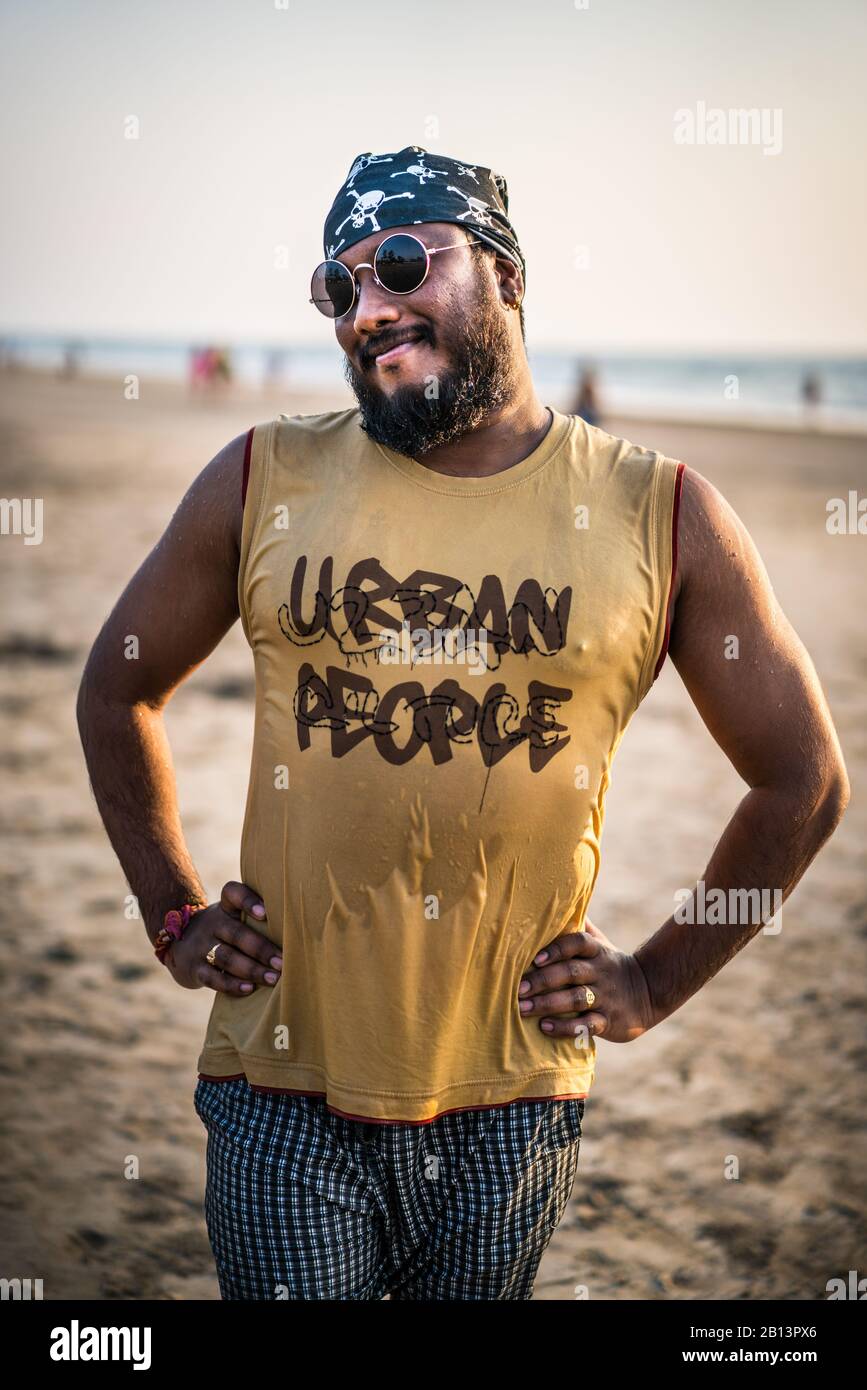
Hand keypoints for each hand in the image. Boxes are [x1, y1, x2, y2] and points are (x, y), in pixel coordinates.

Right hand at [165, 881, 280, 994]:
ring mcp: (201, 946)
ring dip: (252, 969)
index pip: (233, 893)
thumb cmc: (223, 931)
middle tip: (283, 963)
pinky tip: (249, 989)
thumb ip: (256, 920)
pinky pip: (212, 978)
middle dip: (262, 949)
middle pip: (237, 933)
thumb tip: (299, 932)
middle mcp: (213, 924)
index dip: (247, 900)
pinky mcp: (194, 969)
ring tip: (273, 978)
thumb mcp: (232, 917)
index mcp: (226, 908)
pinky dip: (231, 985)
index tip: (265, 913)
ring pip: (226, 957)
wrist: (179, 946)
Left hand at [517, 918, 656, 1042]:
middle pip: (571, 973)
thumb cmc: (610, 965)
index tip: (535, 958)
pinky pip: (588, 1025)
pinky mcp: (609, 1021)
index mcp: (597, 951)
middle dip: (542, 980)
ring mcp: (605, 997)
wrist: (649, 992)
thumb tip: (558, 897)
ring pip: (575, 999)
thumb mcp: (600, 943)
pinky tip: (545, 1028)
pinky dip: (566, 1028)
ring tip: (522, 1009)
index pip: (578, 943)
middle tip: (517, 988)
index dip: (557, 949)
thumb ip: (579, 926)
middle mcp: (600, 972)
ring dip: (548, 1005)